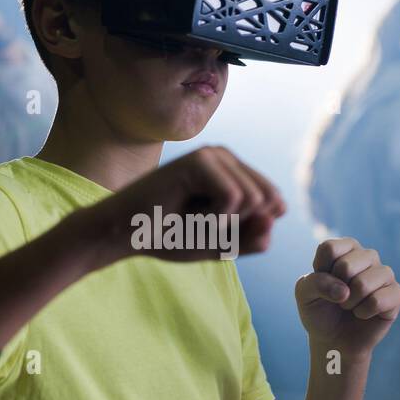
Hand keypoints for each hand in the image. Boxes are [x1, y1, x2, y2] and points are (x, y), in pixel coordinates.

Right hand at [82, 146, 285, 264]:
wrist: (123, 233)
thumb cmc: (168, 236)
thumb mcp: (222, 245)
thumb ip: (254, 237)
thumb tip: (276, 214)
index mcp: (234, 171)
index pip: (274, 201)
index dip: (251, 228)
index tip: (213, 228)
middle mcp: (226, 156)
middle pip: (268, 201)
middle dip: (239, 226)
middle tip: (200, 225)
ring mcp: (213, 155)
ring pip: (254, 199)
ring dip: (223, 222)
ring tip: (191, 218)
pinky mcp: (200, 160)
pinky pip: (234, 198)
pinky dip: (214, 217)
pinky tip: (187, 213)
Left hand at [296, 237, 399, 355]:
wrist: (335, 340)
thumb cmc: (320, 311)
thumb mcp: (304, 294)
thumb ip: (316, 283)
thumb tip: (345, 291)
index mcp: (346, 248)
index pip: (329, 249)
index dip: (321, 272)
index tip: (323, 283)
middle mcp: (367, 256)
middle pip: (346, 266)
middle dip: (335, 290)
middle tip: (339, 299)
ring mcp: (385, 273)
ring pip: (363, 284)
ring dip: (349, 303)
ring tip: (350, 306)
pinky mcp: (396, 293)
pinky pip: (377, 301)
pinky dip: (363, 313)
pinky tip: (364, 314)